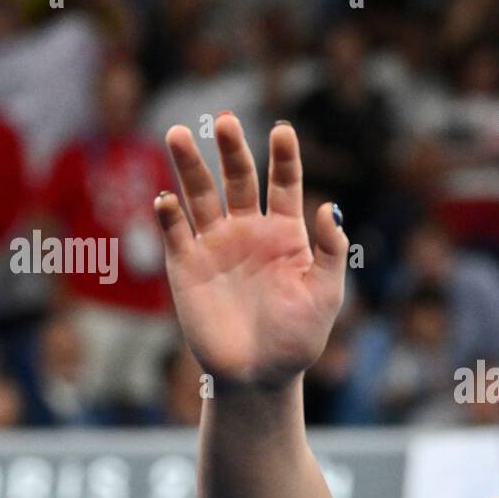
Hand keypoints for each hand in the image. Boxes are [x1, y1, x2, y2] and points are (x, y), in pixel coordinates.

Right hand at [155, 114, 347, 387]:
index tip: (282, 131)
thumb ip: (331, 251)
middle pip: (238, 178)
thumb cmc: (298, 338)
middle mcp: (248, 230)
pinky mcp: (185, 266)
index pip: (284, 183)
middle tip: (225, 120)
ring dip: (189, 166)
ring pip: (199, 194)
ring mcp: (214, 245)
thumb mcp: (326, 294)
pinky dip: (168, 214)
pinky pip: (174, 232)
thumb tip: (327, 207)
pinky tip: (167, 200)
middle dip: (231, 149)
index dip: (283, 156)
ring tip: (178, 134)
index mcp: (285, 233)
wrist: (259, 376)